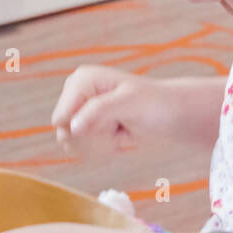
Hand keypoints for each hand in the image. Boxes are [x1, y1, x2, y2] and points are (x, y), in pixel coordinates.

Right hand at [50, 65, 175, 155]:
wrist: (171, 114)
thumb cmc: (155, 104)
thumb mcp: (129, 103)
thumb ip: (99, 111)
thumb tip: (72, 126)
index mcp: (81, 80)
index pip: (61, 119)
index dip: (85, 130)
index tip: (113, 124)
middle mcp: (76, 95)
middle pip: (66, 135)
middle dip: (95, 139)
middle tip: (120, 128)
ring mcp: (79, 111)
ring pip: (73, 146)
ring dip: (101, 146)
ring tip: (121, 132)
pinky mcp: (85, 127)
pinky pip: (81, 152)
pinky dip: (103, 151)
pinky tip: (119, 139)